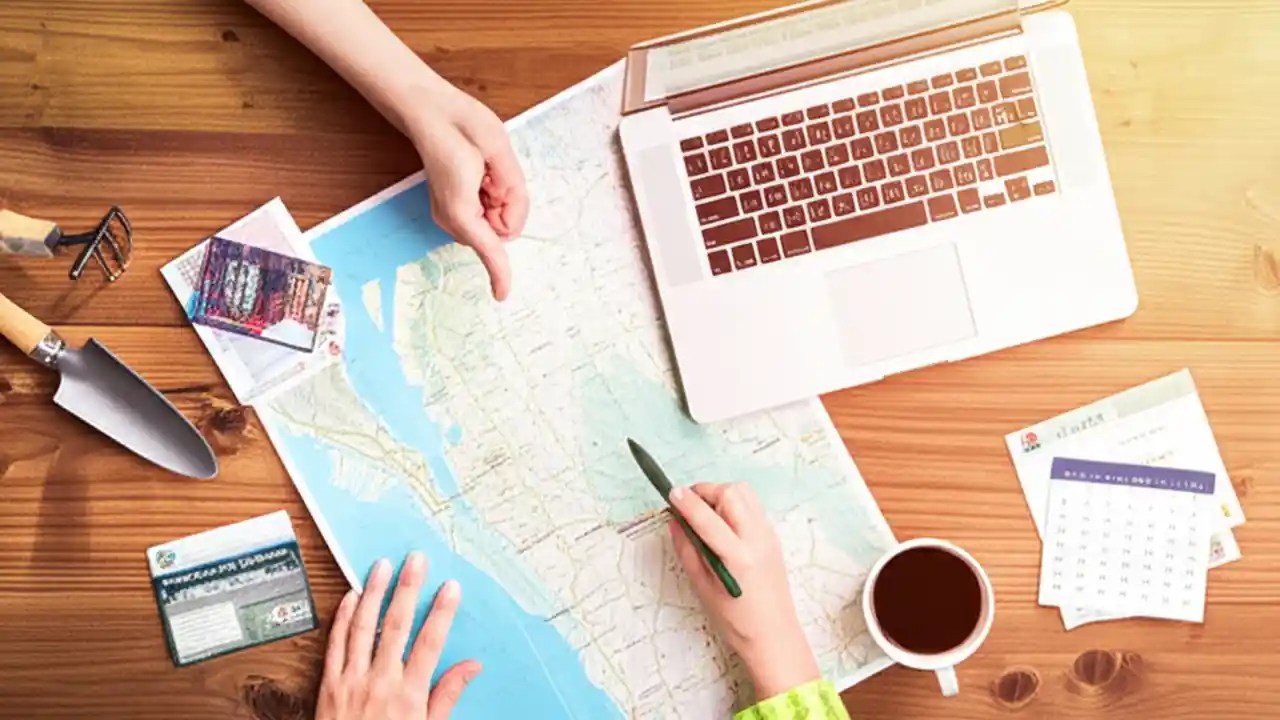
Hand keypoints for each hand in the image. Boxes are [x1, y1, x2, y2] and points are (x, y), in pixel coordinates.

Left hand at [317, 553, 480, 719]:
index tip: (450, 587)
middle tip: (416, 560)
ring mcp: (351, 680)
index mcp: (409, 695)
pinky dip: (343, 618)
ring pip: (363, 627)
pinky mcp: (328, 684)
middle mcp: (380, 682)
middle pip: (396, 626)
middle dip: (408, 589)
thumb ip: (445, 697)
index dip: (441, 612)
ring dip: (374, 593)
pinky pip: (335, 644)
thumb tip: (470, 667)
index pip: (430, 643)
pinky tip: (351, 597)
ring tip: (382, 566)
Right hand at [409, 86, 528, 300]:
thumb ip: (512, 191)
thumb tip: (511, 223)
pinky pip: (488, 214)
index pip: (490, 247)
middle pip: (503, 230)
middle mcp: (453, 219)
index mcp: (461, 210)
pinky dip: (491, 197)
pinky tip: (477, 175)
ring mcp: (451, 216)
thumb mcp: (499, 152)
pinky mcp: (454, 210)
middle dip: (508, 205)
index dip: (499, 271)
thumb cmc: (463, 127)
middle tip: (491, 173)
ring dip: (499, 198)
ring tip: (482, 170)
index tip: (502, 295)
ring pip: (497, 222)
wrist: (432, 111)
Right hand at [668, 483, 820, 699]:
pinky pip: (752, 506)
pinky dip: (733, 504)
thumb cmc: (736, 620)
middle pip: (731, 492)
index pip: (708, 517)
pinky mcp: (773, 536)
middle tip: (688, 506)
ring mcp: (768, 535)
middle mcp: (757, 539)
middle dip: (705, 492)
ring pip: (744, 493)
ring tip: (705, 514)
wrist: (774, 635)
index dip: (687, 502)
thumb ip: (687, 550)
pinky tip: (722, 525)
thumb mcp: (702, 587)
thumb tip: (675, 521)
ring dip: (721, 495)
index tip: (671, 493)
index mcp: (737, 556)